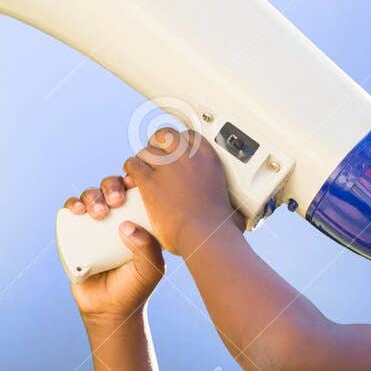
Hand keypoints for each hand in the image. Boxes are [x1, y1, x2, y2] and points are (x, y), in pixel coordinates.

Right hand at [65, 174, 164, 322]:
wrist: (108, 309)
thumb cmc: (134, 288)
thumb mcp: (150, 269)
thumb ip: (148, 248)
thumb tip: (126, 225)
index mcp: (136, 219)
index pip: (133, 191)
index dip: (131, 180)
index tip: (131, 185)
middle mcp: (114, 217)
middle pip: (109, 188)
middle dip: (110, 186)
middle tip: (115, 201)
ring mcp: (92, 225)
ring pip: (89, 196)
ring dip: (91, 194)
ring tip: (96, 211)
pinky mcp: (73, 234)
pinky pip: (70, 213)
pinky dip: (72, 205)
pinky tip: (77, 210)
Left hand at [123, 128, 240, 256]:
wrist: (206, 235)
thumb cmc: (220, 227)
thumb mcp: (231, 207)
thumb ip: (230, 205)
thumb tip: (239, 217)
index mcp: (208, 159)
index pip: (189, 135)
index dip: (178, 143)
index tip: (175, 152)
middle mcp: (187, 158)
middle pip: (165, 135)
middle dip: (157, 144)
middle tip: (155, 158)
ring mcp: (168, 167)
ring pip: (147, 149)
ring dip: (143, 159)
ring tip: (142, 170)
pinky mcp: (150, 181)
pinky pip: (133, 164)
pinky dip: (131, 170)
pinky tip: (132, 179)